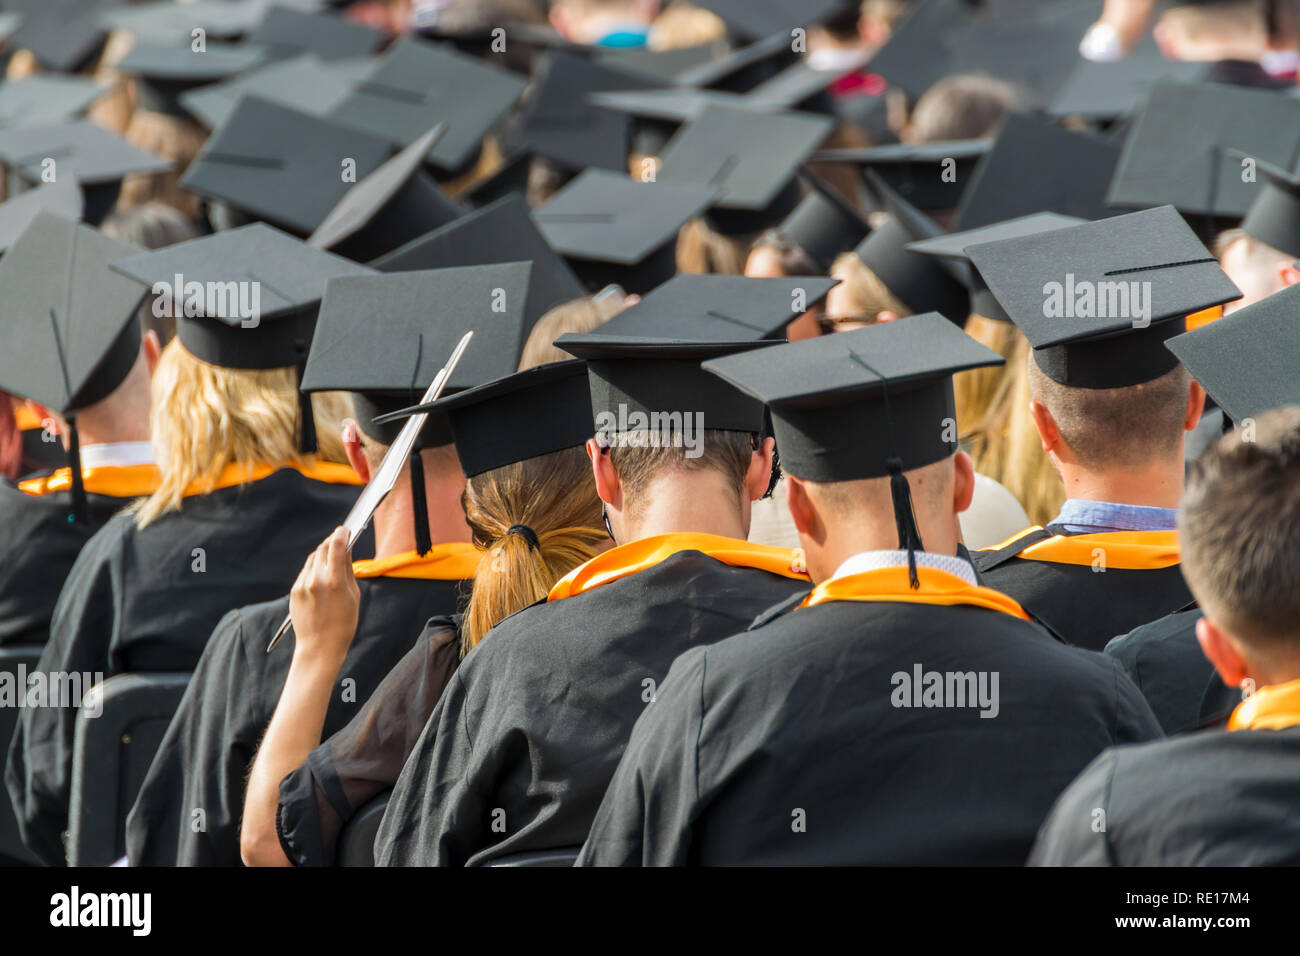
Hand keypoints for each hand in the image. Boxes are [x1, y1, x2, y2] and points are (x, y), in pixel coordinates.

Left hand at [289, 527, 359, 663]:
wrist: (319, 647)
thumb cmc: (343, 624)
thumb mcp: (353, 596)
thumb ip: (348, 570)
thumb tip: (345, 550)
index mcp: (335, 581)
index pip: (336, 545)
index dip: (341, 533)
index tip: (345, 529)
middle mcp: (316, 580)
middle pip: (322, 548)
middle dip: (331, 541)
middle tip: (339, 539)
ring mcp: (303, 585)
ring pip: (312, 558)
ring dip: (322, 553)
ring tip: (331, 556)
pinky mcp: (295, 591)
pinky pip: (305, 571)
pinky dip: (314, 567)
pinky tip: (321, 574)